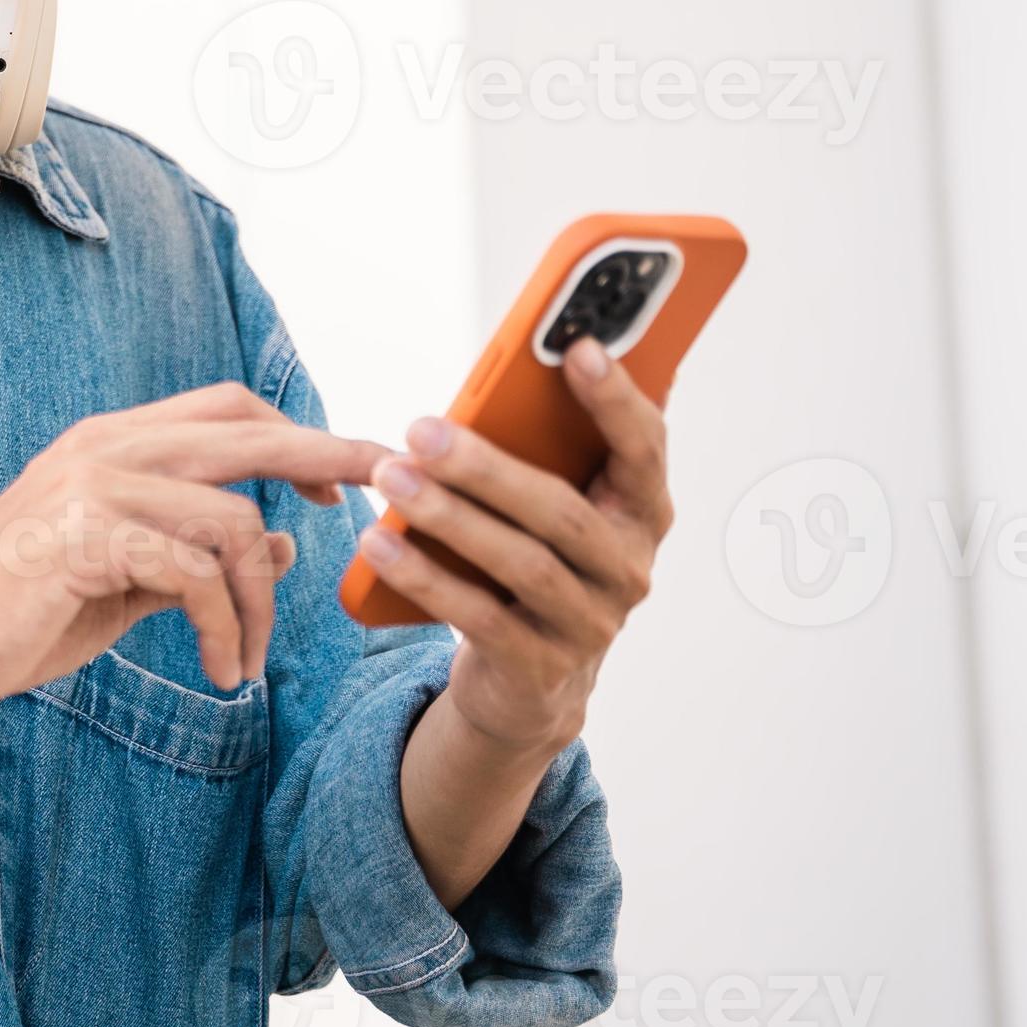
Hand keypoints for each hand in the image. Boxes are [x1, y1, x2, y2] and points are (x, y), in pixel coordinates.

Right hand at [0, 381, 384, 717]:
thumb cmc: (18, 614)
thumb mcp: (126, 583)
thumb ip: (196, 557)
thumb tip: (282, 550)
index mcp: (112, 444)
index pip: (228, 408)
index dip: (296, 435)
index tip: (340, 487)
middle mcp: (106, 447)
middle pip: (248, 431)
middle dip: (330, 458)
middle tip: (388, 492)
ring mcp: (93, 485)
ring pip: (234, 520)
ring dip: (261, 606)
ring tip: (245, 663)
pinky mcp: (85, 536)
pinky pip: (197, 572)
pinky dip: (227, 629)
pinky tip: (222, 674)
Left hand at [354, 337, 669, 758]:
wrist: (531, 679)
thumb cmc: (536, 559)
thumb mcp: (549, 506)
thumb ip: (544, 450)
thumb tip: (509, 377)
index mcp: (641, 513)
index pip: (644, 450)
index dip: (616, 400)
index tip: (578, 347)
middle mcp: (627, 568)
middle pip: (562, 511)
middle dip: (488, 467)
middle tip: (422, 429)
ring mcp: (589, 623)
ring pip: (521, 563)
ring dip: (449, 517)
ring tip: (392, 479)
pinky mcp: (540, 666)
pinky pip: (479, 616)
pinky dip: (425, 577)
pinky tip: (382, 544)